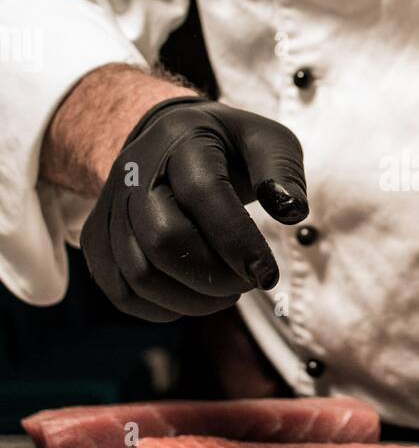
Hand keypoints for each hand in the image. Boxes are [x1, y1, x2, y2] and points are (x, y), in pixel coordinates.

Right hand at [81, 98, 307, 320]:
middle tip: (248, 283)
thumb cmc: (230, 147)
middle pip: (162, 240)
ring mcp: (109, 205)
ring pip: (137, 273)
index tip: (268, 274)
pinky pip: (119, 290)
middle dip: (214, 278)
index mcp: (180, 139)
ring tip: (225, 294)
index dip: (238, 242)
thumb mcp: (267, 140)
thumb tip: (291, 211)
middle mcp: (134, 170)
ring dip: (190, 301)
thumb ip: (282, 171)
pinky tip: (192, 298)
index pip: (203, 194)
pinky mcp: (97, 238)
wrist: (170, 139)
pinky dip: (160, 309)